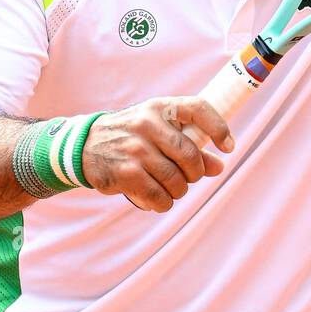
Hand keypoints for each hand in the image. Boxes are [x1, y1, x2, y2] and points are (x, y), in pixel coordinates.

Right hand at [82, 98, 233, 211]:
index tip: (228, 147)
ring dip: (178, 191)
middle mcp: (148, 124)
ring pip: (177, 181)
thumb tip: (219, 166)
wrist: (82, 146)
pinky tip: (157, 199)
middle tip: (187, 177)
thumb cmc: (130, 137)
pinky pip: (159, 197)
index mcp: (159, 108)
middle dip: (195, 173)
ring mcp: (135, 148)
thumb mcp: (157, 131)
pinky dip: (163, 203)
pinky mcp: (126, 173)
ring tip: (169, 189)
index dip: (219, 128)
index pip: (198, 109)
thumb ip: (189, 145)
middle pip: (190, 156)